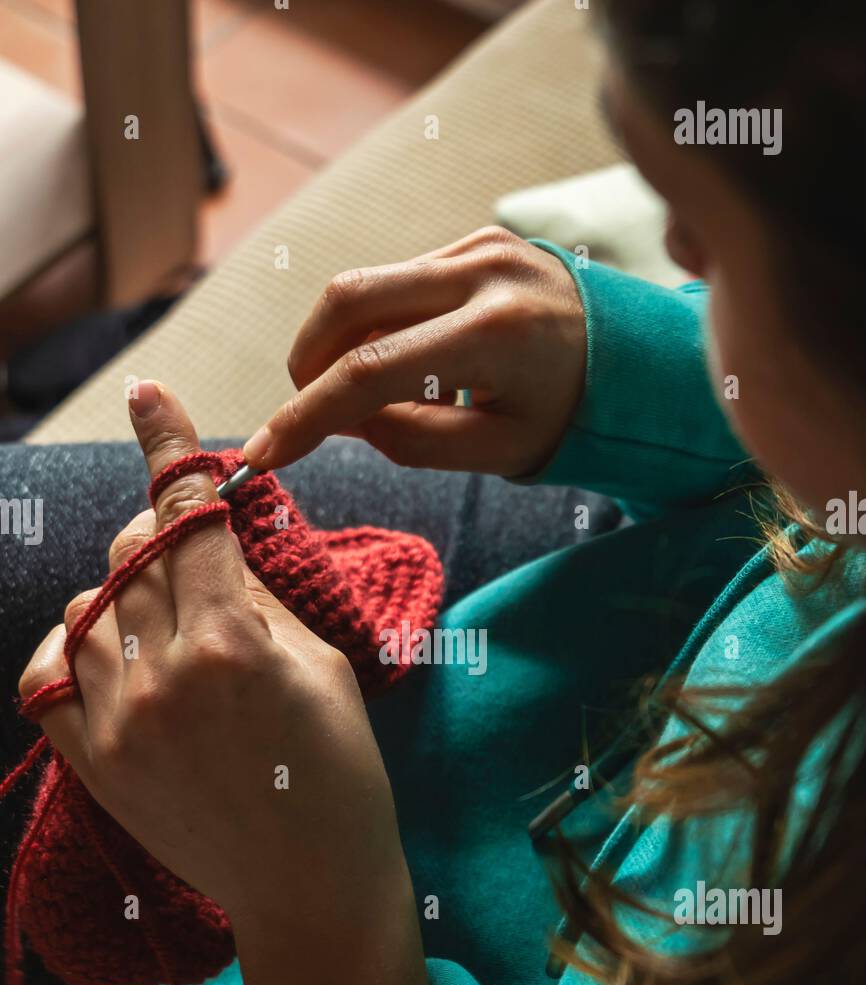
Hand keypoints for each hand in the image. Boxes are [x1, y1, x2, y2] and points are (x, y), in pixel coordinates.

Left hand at [18, 382, 407, 938]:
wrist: (310, 890)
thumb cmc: (342, 777)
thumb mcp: (325, 667)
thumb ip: (263, 592)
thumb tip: (223, 533)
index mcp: (234, 642)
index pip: (189, 513)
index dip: (169, 445)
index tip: (149, 396)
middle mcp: (165, 674)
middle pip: (135, 549)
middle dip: (162, 530)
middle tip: (197, 551)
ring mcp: (120, 723)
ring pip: (87, 605)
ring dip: (125, 592)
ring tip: (170, 627)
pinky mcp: (95, 765)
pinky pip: (48, 675)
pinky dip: (71, 649)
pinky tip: (108, 654)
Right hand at [243, 225, 585, 478]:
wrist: (640, 360)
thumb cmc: (569, 416)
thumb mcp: (497, 452)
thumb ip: (410, 440)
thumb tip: (340, 417)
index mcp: (497, 335)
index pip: (372, 370)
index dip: (307, 414)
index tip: (265, 453)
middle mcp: (485, 272)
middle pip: (348, 299)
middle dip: (308, 361)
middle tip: (312, 412)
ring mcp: (481, 244)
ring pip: (367, 285)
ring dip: (342, 344)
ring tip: (373, 397)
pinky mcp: (478, 237)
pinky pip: (401, 281)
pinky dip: (381, 326)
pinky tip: (412, 364)